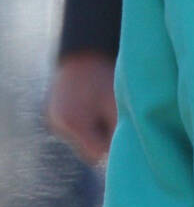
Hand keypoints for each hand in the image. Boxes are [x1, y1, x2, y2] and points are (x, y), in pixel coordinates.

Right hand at [44, 50, 116, 165]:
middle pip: (89, 151)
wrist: (83, 52)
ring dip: (94, 132)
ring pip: (82, 141)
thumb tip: (127, 152)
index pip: (98, 154)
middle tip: (112, 116)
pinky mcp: (52, 116)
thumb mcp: (116, 103)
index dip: (113, 145)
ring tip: (101, 108)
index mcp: (74, 122)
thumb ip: (120, 131)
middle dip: (103, 139)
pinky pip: (74, 131)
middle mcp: (59, 125)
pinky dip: (86, 124)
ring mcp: (53, 121)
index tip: (122, 130)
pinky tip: (92, 107)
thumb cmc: (104, 77)